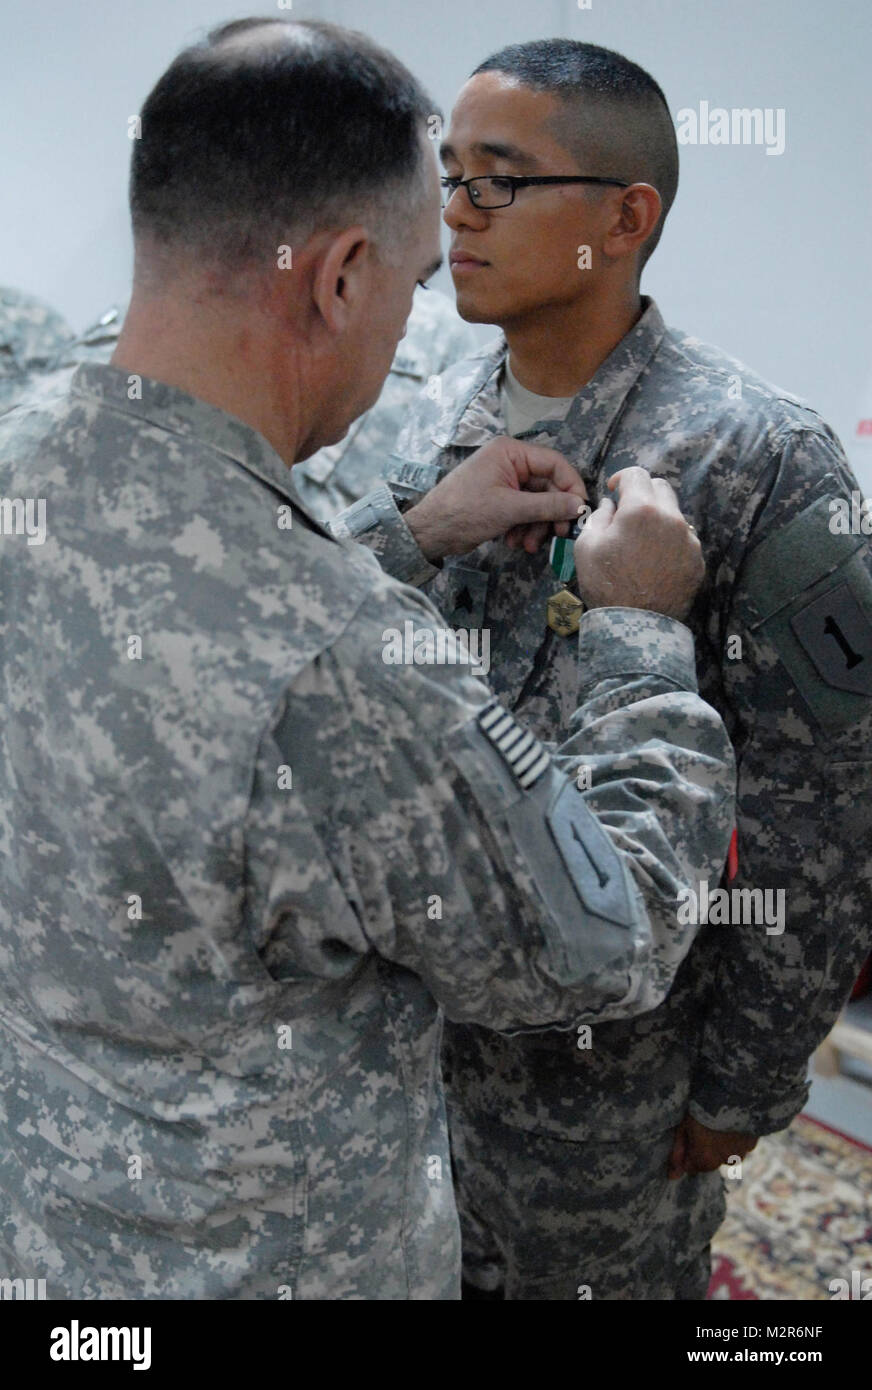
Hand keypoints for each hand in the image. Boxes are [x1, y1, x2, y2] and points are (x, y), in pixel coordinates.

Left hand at [405, 437, 586, 561]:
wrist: (430, 532)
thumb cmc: (464, 511)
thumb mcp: (509, 509)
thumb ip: (547, 506)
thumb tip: (579, 505)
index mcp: (510, 452)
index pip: (554, 463)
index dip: (570, 486)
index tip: (579, 510)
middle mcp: (510, 462)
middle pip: (548, 486)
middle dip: (551, 514)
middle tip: (559, 535)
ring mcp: (505, 482)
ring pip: (537, 503)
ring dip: (537, 526)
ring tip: (527, 545)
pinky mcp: (500, 500)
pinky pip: (524, 512)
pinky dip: (524, 528)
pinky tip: (514, 542)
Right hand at [573, 467, 703, 618]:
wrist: (636, 626)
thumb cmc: (605, 584)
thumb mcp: (586, 547)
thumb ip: (599, 516)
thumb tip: (611, 504)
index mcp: (642, 509)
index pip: (636, 474)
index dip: (622, 478)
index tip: (613, 491)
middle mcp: (671, 518)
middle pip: (661, 487)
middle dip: (643, 493)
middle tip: (628, 514)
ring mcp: (689, 540)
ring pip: (675, 514)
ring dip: (658, 517)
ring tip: (642, 541)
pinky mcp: (697, 561)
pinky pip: (684, 539)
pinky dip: (670, 541)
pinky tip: (655, 561)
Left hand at [667, 1114, 758, 1179]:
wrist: (731, 1092)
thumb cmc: (701, 1108)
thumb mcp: (684, 1127)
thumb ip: (678, 1153)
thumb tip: (672, 1177)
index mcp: (705, 1159)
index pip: (692, 1166)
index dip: (687, 1150)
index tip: (688, 1134)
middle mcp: (725, 1161)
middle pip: (711, 1161)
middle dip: (706, 1149)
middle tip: (704, 1126)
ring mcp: (742, 1152)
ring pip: (728, 1155)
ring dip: (723, 1145)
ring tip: (719, 1123)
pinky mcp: (753, 1142)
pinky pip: (742, 1145)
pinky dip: (736, 1138)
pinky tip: (732, 1122)